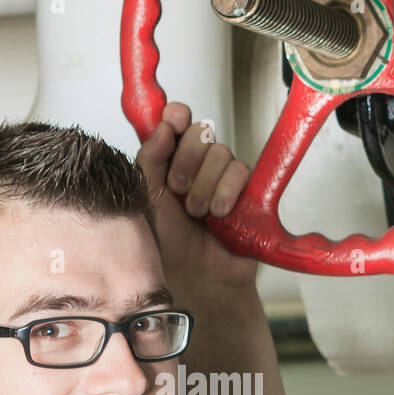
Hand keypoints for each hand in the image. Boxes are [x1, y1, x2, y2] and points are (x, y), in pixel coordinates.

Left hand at [135, 102, 256, 290]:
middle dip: (187, 160)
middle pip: (200, 131)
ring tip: (198, 213)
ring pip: (220, 152)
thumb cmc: (168, 245)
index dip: (176, 116)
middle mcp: (196, 164)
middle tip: (179, 189)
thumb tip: (164, 125)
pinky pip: (240, 171)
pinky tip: (219, 214)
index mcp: (168, 160)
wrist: (197, 278)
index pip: (176, 120)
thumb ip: (150, 158)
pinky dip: (227, 192)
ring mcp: (221, 176)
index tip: (173, 122)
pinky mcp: (246, 190)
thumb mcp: (147, 198)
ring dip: (205, 185)